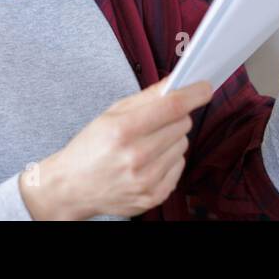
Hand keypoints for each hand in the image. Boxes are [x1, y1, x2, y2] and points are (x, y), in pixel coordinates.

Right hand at [20, 78, 213, 219]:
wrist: (73, 187)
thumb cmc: (92, 146)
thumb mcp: (112, 114)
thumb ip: (147, 97)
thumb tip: (177, 81)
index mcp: (123, 131)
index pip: (172, 107)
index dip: (194, 94)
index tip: (205, 87)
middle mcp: (136, 157)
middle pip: (182, 124)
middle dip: (175, 117)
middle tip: (157, 121)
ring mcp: (146, 180)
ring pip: (183, 144)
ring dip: (172, 139)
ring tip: (148, 143)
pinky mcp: (154, 197)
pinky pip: (179, 165)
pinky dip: (169, 159)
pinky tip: (149, 160)